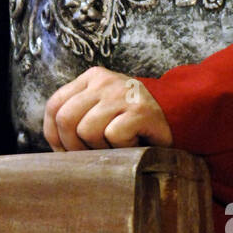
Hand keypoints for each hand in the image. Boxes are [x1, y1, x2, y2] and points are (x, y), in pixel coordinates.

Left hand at [43, 67, 172, 150]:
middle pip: (66, 119)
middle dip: (74, 146)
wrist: (178, 114)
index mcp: (91, 78)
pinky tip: (134, 143)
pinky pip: (113, 136)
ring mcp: (122, 94)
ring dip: (101, 148)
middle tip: (93, 153)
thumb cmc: (133, 120)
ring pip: (87, 130)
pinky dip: (122, 148)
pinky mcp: (139, 111)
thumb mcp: (101, 109)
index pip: (54, 105)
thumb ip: (78, 116)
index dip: (53, 134)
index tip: (65, 150)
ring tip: (118, 144)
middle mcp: (104, 82)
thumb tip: (55, 144)